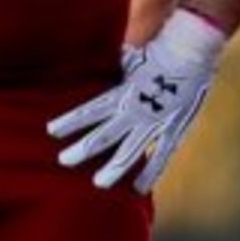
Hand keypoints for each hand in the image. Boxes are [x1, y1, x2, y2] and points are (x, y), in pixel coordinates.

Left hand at [48, 8, 224, 192]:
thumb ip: (112, 71)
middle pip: (102, 136)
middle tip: (63, 161)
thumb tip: (93, 63)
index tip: (50, 131)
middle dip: (81, 150)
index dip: (69, 122)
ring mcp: (153, 123)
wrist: (189, 52)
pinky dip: (150, 173)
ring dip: (112, 169)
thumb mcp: (127, 60)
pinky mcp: (172, 130)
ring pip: (128, 152)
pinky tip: (139, 189)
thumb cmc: (156, 52)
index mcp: (120, 93)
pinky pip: (161, 156)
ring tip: (97, 183)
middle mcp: (133, 111)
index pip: (88, 111)